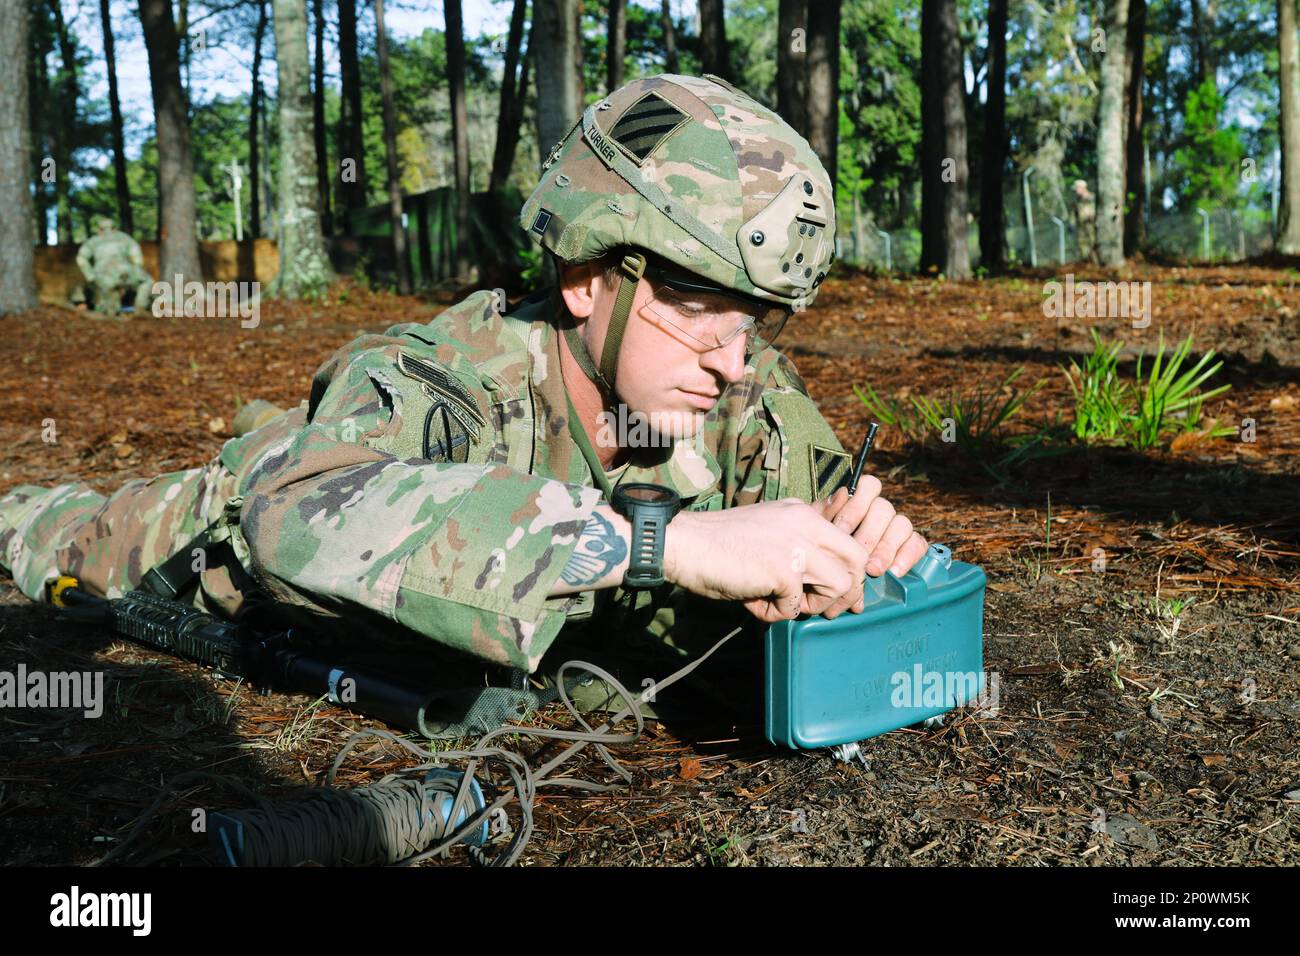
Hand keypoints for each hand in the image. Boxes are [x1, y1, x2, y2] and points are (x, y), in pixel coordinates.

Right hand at [664, 501, 870, 624]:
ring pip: (841, 585)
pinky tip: (753, 603)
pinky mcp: (783, 569)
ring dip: (814, 605)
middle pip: (858, 559)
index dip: (853, 572)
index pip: (849, 540)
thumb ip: (796, 540)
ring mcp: (797, 544)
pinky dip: (775, 614)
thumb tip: (826, 572)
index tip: (844, 595)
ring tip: (782, 604)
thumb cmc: (718, 544)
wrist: (684, 543)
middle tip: (825, 609)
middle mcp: (805, 522)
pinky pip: (797, 607)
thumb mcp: (767, 531)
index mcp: (802, 512)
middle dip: (848, 591)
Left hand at [811, 476, 929, 615]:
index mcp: (860, 500)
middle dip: (869, 535)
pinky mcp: (910, 545)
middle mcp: (880, 510)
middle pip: (884, 509)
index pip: (870, 485)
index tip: (841, 530)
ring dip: (887, 548)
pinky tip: (893, 572)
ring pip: (902, 525)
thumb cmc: (823, 547)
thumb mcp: (817, 529)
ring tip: (873, 570)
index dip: (857, 505)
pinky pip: (917, 544)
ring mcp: (897, 527)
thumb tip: (842, 493)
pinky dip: (907, 557)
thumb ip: (825, 511)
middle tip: (857, 556)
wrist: (833, 574)